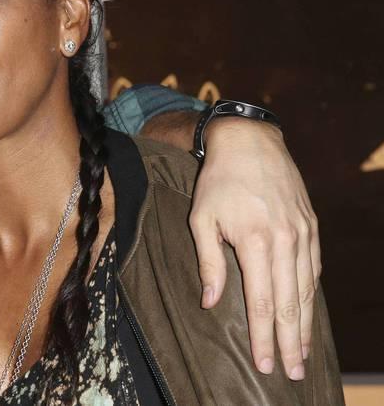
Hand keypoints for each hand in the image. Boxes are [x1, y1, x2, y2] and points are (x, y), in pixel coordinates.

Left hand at [190, 118, 318, 381]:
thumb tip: (209, 302)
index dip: (264, 335)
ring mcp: (303, 233)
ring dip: (306, 324)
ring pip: (307, 289)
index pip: (263, 301)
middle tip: (290, 372)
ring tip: (302, 354)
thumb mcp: (201, 219)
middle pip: (291, 302)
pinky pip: (313, 268)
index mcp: (256, 241)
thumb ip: (208, 263)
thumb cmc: (218, 182)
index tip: (264, 362)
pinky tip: (307, 313)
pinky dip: (312, 295)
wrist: (250, 143)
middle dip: (290, 342)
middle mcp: (286, 241)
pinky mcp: (311, 226)